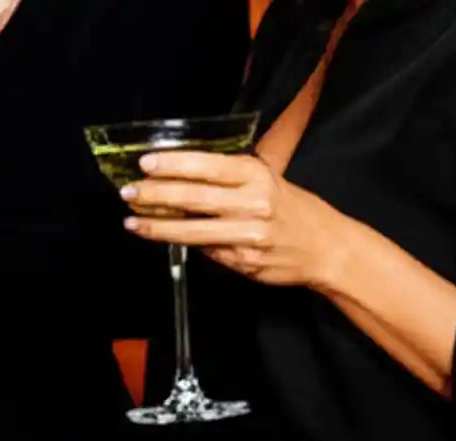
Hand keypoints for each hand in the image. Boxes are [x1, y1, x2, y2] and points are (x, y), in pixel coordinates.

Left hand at [119, 152, 355, 289]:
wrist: (327, 248)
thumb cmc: (294, 209)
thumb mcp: (269, 179)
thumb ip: (231, 174)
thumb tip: (181, 168)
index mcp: (257, 175)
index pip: (208, 165)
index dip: (174, 164)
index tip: (145, 162)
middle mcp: (253, 204)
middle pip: (194, 198)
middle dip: (155, 195)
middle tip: (128, 192)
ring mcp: (248, 236)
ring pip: (193, 231)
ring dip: (157, 227)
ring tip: (132, 222)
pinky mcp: (244, 262)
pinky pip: (206, 252)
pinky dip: (182, 244)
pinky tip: (163, 237)